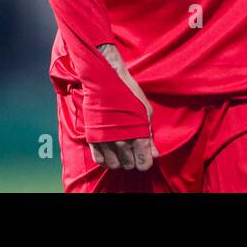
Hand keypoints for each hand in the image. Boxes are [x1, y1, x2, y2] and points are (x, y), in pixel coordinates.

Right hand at [89, 44, 157, 170]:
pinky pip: (100, 160)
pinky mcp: (93, 139)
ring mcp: (106, 142)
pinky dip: (106, 159)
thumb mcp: (146, 112)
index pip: (143, 164)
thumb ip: (149, 136)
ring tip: (122, 150)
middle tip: (133, 150)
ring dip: (119, 161)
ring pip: (114, 165)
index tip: (144, 156)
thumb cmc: (129, 93)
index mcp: (138, 136)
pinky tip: (110, 152)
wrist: (105, 81)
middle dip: (133, 160)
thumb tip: (154, 154)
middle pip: (129, 165)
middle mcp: (121, 142)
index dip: (145, 161)